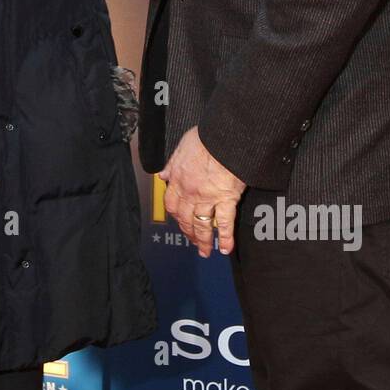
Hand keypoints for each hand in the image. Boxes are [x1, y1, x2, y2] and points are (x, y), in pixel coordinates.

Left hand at [159, 126, 245, 257]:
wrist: (225, 137)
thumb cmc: (207, 138)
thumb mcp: (182, 146)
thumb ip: (172, 163)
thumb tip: (163, 173)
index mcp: (179, 178)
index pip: (171, 202)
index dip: (174, 214)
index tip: (177, 219)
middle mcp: (190, 191)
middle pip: (185, 218)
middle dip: (187, 232)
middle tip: (191, 240)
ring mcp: (208, 198)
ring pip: (201, 225)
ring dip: (202, 240)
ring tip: (204, 251)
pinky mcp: (226, 200)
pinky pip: (224, 223)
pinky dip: (225, 238)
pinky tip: (225, 248)